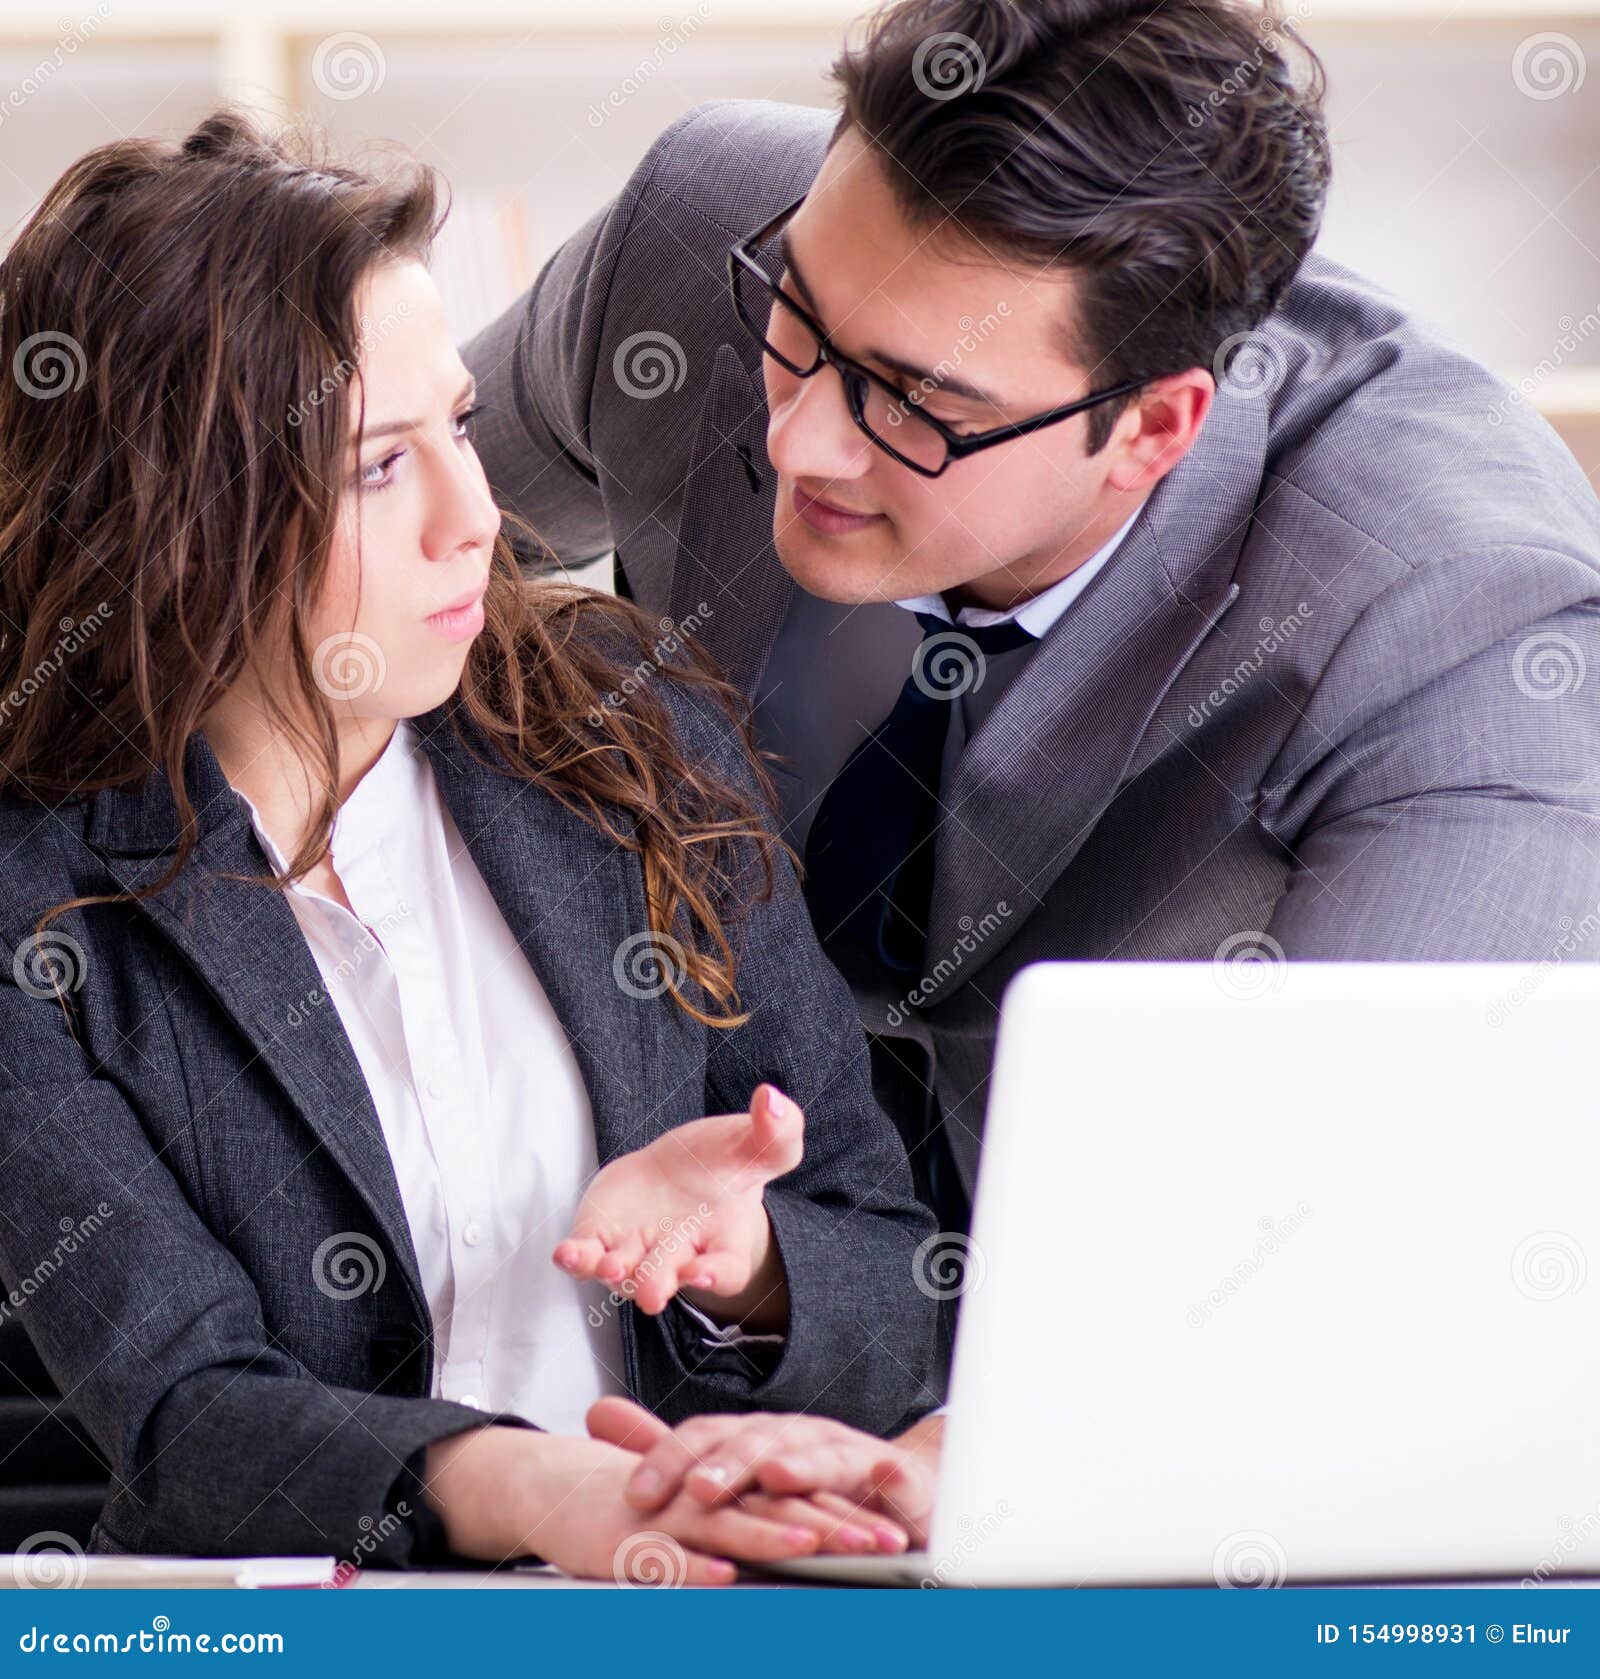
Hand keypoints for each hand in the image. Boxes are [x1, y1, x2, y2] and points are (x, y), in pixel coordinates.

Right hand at [422, 1425, 898, 1582]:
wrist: (556, 1488)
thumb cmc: (636, 1509)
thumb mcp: (700, 1518)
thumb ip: (748, 1526)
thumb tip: (810, 1540)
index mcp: (728, 1491)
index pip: (796, 1497)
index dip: (845, 1512)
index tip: (894, 1531)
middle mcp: (705, 1498)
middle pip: (776, 1507)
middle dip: (831, 1524)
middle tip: (879, 1540)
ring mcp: (668, 1517)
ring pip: (727, 1522)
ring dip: (772, 1534)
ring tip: (816, 1544)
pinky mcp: (627, 1543)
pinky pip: (665, 1556)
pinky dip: (695, 1564)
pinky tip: (725, 1575)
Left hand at [553, 1083, 802, 1331]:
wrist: (681, 1168)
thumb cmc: (723, 1165)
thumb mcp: (756, 1145)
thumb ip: (775, 1133)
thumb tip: (774, 1100)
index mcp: (723, 1243)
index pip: (725, 1270)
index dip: (713, 1276)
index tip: (700, 1272)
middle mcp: (678, 1257)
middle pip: (667, 1277)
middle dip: (657, 1282)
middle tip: (651, 1291)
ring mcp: (636, 1250)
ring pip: (624, 1273)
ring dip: (615, 1273)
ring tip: (610, 1267)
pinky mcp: (601, 1237)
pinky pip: (587, 1256)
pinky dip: (577, 1259)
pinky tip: (566, 1253)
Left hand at [586, 1398, 942, 1550]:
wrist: (901, 1493)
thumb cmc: (810, 1487)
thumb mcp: (736, 1474)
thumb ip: (669, 1450)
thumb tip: (595, 1414)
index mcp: (755, 1436)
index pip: (707, 1438)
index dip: (671, 1460)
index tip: (635, 1493)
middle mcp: (795, 1435)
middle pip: (753, 1440)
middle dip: (722, 1463)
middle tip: (693, 1487)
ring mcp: (843, 1450)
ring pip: (810, 1449)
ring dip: (787, 1464)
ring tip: (765, 1478)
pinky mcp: (888, 1472)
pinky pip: (869, 1472)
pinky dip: (855, 1475)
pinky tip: (844, 1482)